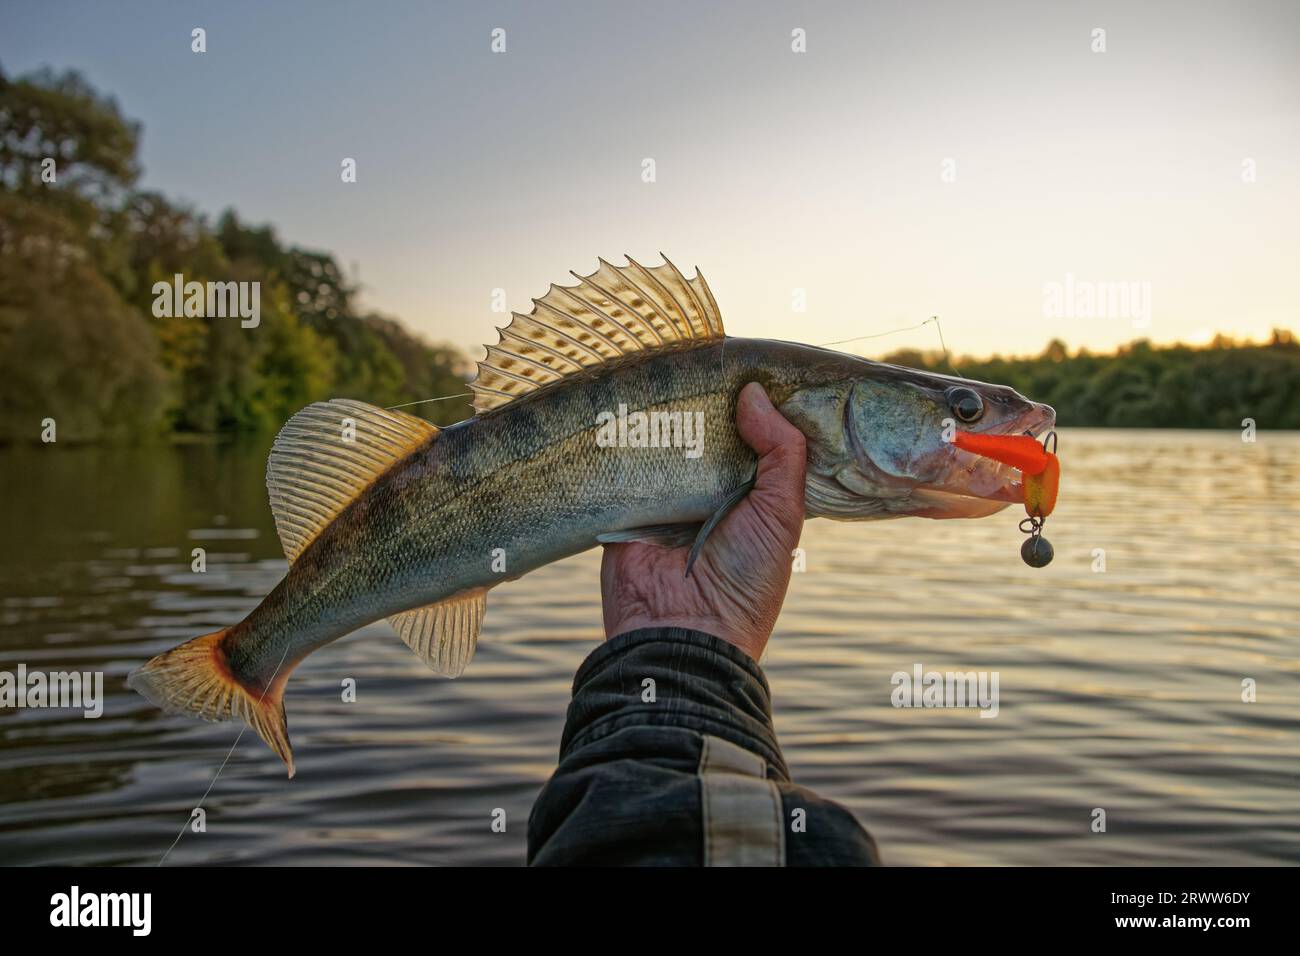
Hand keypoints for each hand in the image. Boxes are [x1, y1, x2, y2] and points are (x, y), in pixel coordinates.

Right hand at [600, 382, 806, 660]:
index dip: (758, 405)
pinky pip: (622, 461)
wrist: (681, 637)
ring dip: (665, 415)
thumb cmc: (745, 583)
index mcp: (751, 495)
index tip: (756, 365)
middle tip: (707, 361)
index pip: (754, 437)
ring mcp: (664, 496)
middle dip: (707, 403)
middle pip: (707, 433)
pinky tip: (630, 402)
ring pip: (665, 440)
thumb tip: (754, 394)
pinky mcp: (623, 502)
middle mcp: (708, 492)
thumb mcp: (781, 516)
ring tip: (669, 374)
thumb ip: (782, 454)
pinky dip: (624, 436)